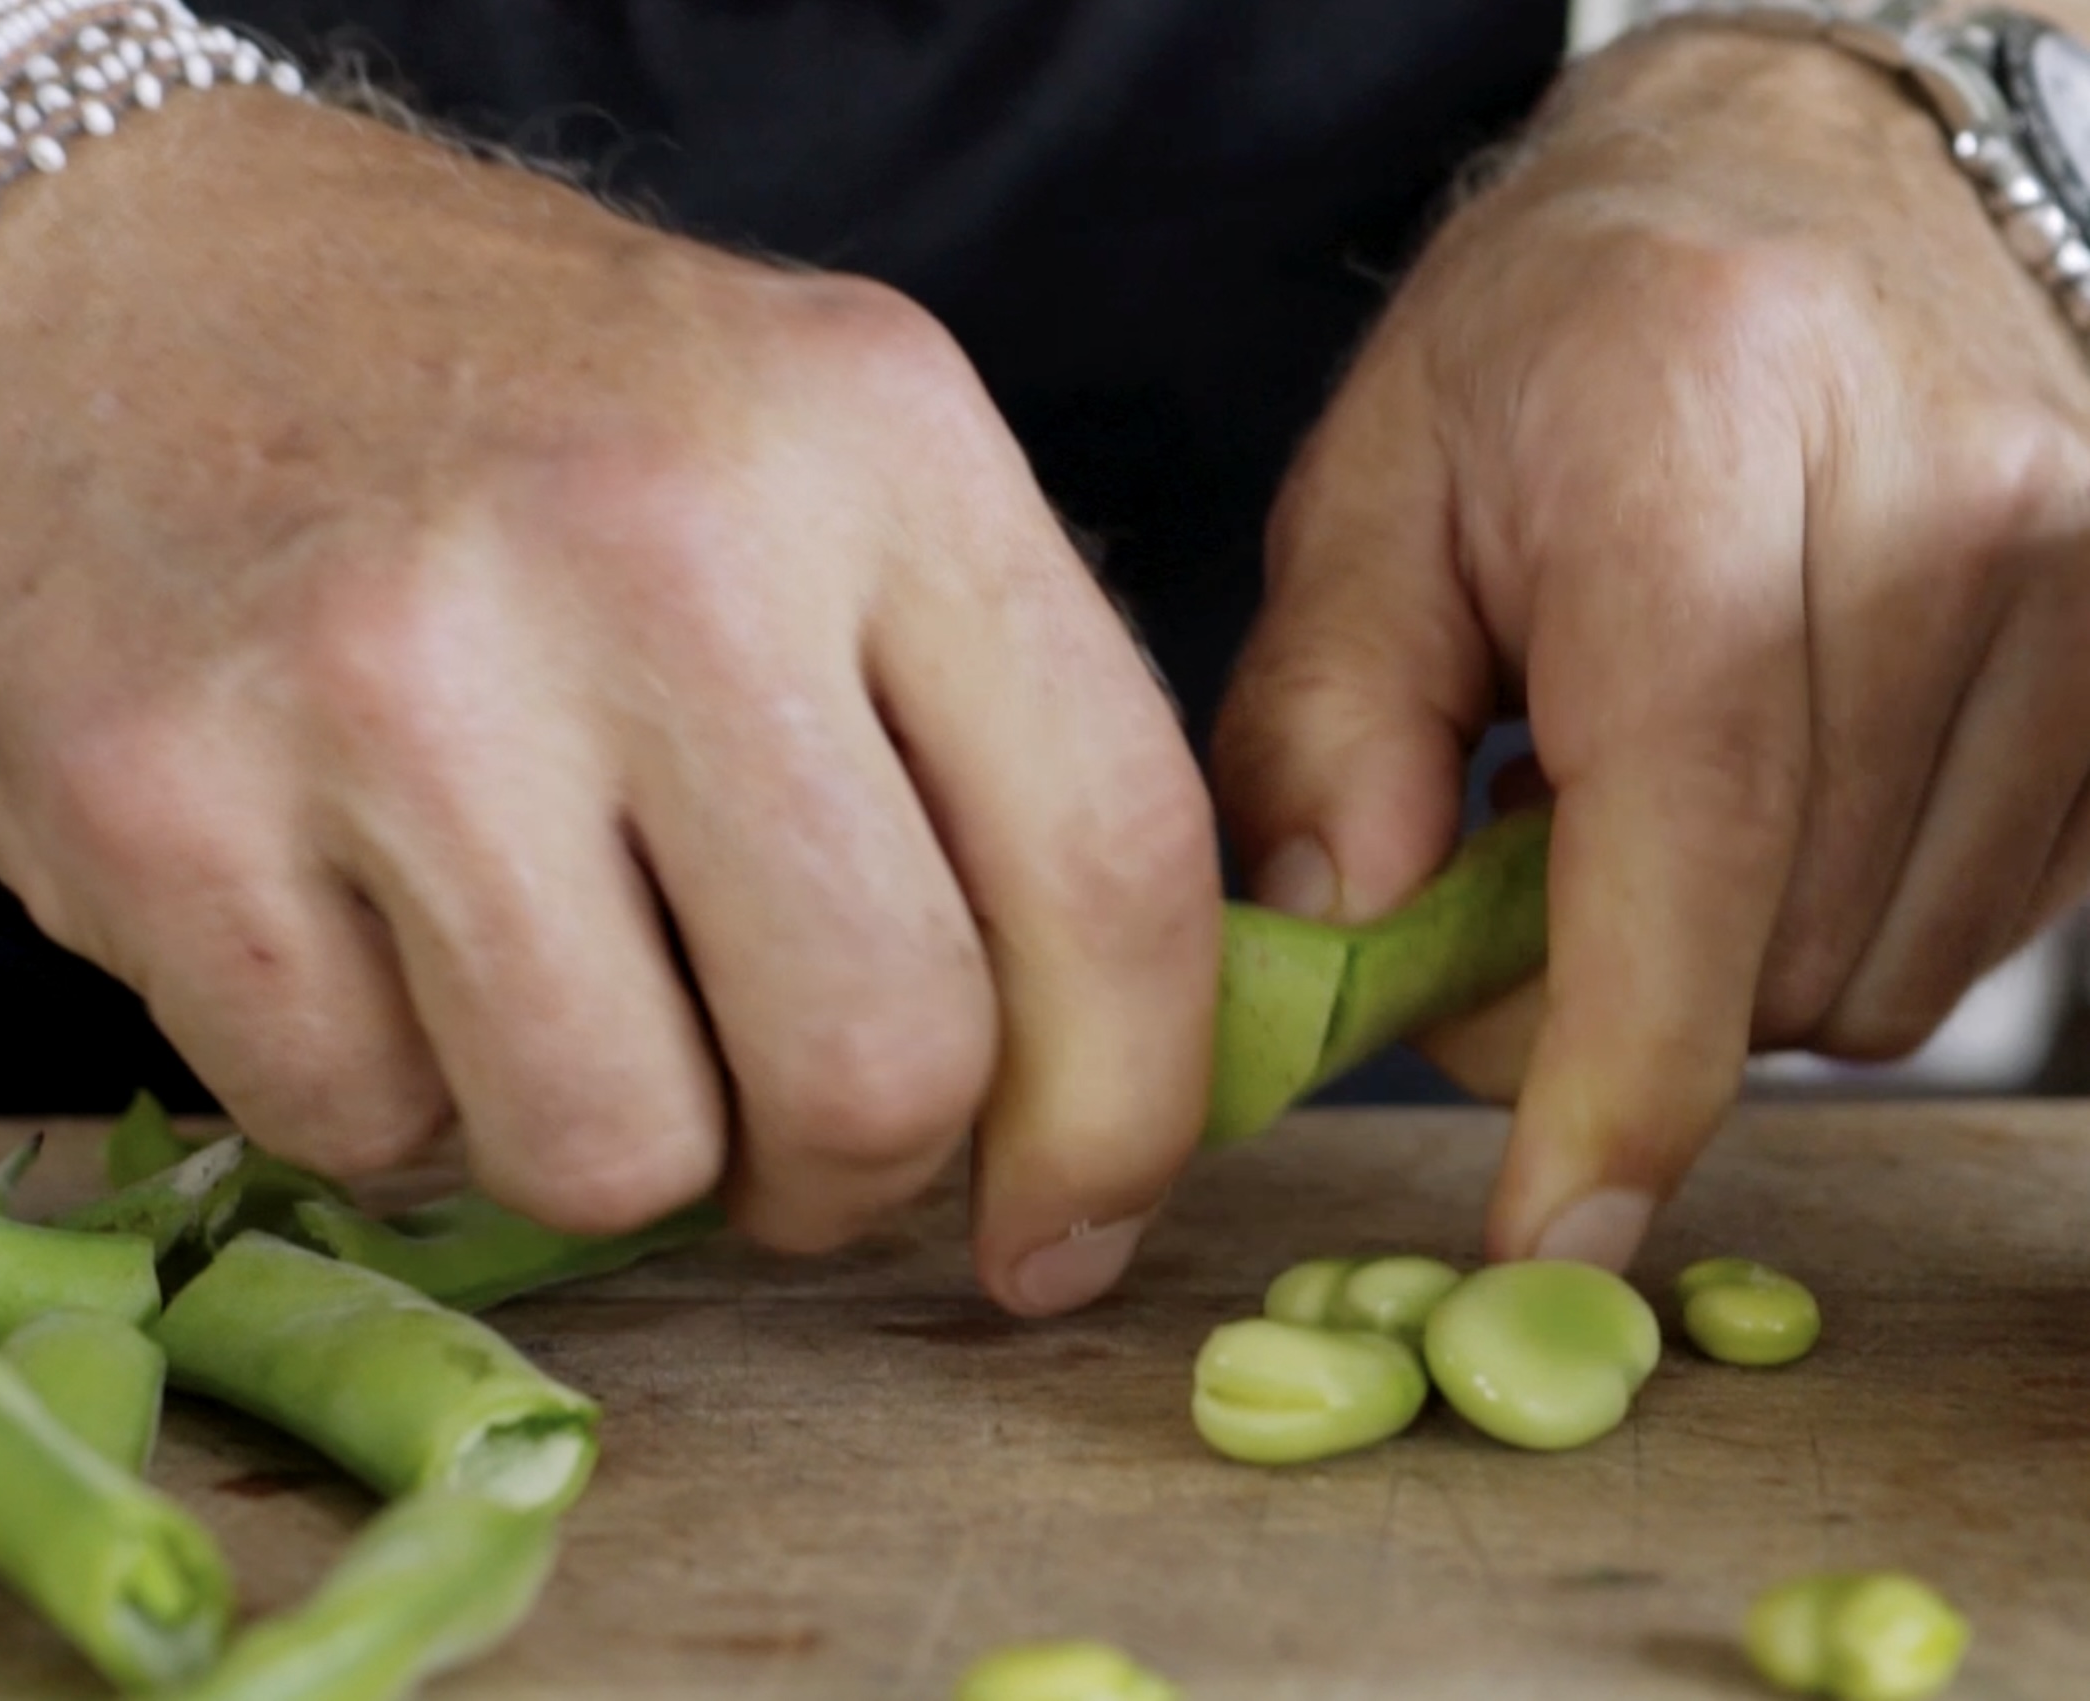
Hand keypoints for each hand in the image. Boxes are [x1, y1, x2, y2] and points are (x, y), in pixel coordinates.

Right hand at [0, 91, 1219, 1312]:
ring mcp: (391, 666)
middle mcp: (656, 535)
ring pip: (614, 1156)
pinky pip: (368, 1134)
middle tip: (778, 1118)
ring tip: (551, 984)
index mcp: (876, 434)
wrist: (114, 279)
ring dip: (610, 1139)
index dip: (1122, 1112)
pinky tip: (360, 930)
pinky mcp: (156, 793)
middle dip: (844, 1169)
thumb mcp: (810, 462)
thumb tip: (1099, 1086)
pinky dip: (393, 1094)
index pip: (1112, 861)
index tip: (1066, 1225)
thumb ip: (983, 737)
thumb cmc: (511, 409)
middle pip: (880, 1064)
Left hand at [1212, 29, 2089, 1264]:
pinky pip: (1986, 916)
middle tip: (1515, 867)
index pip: (1693, 835)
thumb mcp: (1373, 495)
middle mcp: (1950, 502)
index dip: (1616, 1075)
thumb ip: (1324, 726)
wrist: (1794, 177)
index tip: (1550, 1233)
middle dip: (1619, 992)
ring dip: (1738, 954)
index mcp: (1707, 443)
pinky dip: (1845, 906)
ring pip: (1894, 966)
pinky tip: (1775, 778)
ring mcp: (2088, 568)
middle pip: (1788, 946)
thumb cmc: (1553, 342)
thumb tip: (1340, 947)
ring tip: (1650, 788)